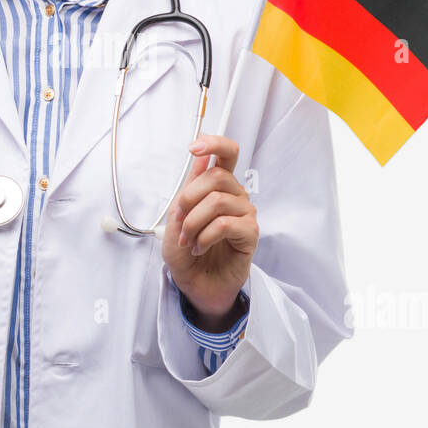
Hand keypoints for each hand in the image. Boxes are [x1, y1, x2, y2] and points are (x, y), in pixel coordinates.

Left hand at [162, 133, 257, 327]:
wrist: (194, 283)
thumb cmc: (186, 251)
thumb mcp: (177, 215)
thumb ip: (190, 186)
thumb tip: (201, 157)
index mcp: (219, 185)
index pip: (228, 153)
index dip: (214, 144)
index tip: (194, 147)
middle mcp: (235, 195)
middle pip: (217, 177)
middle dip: (189, 199)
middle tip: (179, 222)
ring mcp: (245, 214)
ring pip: (218, 201)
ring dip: (193, 223)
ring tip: (187, 240)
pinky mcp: (250, 234)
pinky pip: (225, 224)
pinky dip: (204, 236)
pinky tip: (199, 247)